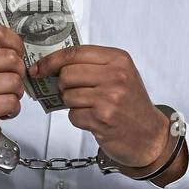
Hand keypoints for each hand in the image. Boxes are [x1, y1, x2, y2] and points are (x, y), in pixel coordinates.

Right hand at [0, 24, 25, 162]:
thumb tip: (20, 44)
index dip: (15, 42)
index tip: (16, 54)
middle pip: (10, 58)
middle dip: (18, 73)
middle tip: (9, 84)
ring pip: (14, 81)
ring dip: (16, 93)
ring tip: (3, 99)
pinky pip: (11, 102)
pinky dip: (13, 109)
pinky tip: (2, 112)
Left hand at [30, 45, 170, 168]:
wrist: (150, 136)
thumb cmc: (132, 104)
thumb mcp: (120, 75)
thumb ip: (92, 65)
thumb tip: (52, 64)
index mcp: (118, 59)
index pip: (74, 52)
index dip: (51, 60)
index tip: (39, 68)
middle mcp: (116, 76)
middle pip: (67, 74)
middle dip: (64, 86)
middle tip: (76, 92)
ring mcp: (109, 98)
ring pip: (67, 96)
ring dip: (72, 104)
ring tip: (90, 107)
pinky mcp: (102, 119)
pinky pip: (73, 115)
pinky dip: (78, 119)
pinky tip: (94, 119)